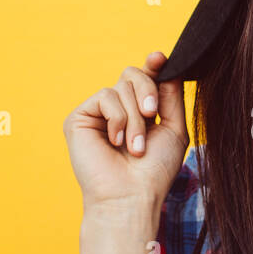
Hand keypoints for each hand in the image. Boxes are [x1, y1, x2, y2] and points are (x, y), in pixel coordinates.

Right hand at [63, 51, 188, 213]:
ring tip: (135, 146)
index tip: (160, 58)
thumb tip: (166, 64)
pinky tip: (116, 141)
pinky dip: (118, 118)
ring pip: (121, 86)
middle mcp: (118, 110)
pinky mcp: (79, 118)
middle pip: (133, 74)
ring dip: (135, 117)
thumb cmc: (154, 171)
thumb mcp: (173, 129)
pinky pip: (105, 96)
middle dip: (148, 91)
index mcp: (140, 113)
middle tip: (152, 116)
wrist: (132, 195)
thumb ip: (171, 97)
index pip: (146, 79)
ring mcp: (98, 114)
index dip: (153, 65)